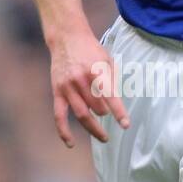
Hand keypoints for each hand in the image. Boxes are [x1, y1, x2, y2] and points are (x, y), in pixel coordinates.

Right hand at [49, 28, 129, 147]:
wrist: (66, 37)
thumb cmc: (91, 50)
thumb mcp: (108, 60)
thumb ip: (114, 82)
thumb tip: (118, 105)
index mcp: (97, 71)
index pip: (110, 96)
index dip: (119, 112)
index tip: (125, 125)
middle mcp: (81, 80)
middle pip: (97, 107)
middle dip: (105, 114)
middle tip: (108, 114)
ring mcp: (67, 87)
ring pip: (82, 114)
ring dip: (93, 128)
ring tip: (103, 136)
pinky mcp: (57, 91)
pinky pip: (59, 116)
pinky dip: (64, 131)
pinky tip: (70, 143)